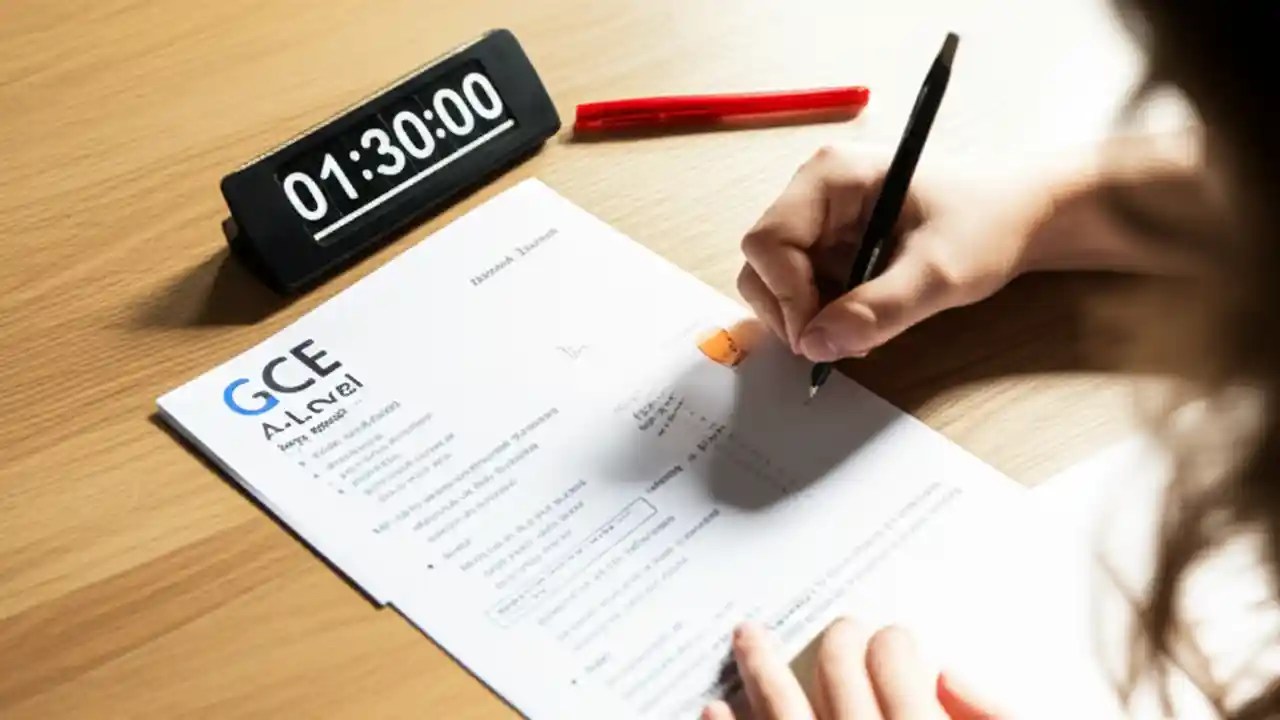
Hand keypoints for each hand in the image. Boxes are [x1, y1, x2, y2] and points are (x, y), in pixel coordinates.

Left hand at [703, 619, 1004, 719]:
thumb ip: (996, 717)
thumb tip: (949, 675)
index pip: (896, 659)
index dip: (895, 644)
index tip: (893, 644)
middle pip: (838, 670)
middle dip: (839, 641)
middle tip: (840, 632)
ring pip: (779, 707)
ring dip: (761, 666)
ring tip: (745, 639)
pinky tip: (715, 708)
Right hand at [738, 145, 1043, 361]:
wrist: (1023, 217)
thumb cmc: (988, 223)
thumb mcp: (940, 271)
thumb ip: (880, 308)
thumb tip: (817, 346)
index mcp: (831, 175)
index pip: (768, 241)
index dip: (784, 296)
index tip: (818, 338)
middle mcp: (813, 193)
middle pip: (761, 264)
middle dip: (791, 312)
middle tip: (838, 342)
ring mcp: (819, 221)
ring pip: (775, 283)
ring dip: (807, 319)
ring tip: (859, 332)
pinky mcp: (830, 247)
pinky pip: (801, 291)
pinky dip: (822, 317)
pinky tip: (863, 320)